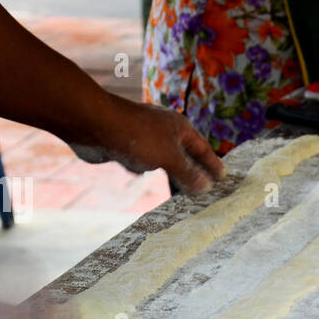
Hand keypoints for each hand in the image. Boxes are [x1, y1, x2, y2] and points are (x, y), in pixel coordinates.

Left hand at [71, 96, 226, 193]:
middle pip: (184, 154)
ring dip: (169, 173)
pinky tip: (143, 175)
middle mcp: (164, 130)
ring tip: (179, 193)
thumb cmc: (139, 137)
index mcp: (180, 128)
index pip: (203, 148)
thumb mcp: (170, 158)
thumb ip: (188, 173)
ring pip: (163, 160)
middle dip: (193, 171)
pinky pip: (142, 162)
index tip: (223, 178)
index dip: (213, 164)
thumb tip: (206, 187)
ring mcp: (145, 138)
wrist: (96, 125)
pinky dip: (145, 169)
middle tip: (205, 191)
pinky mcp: (127, 145)